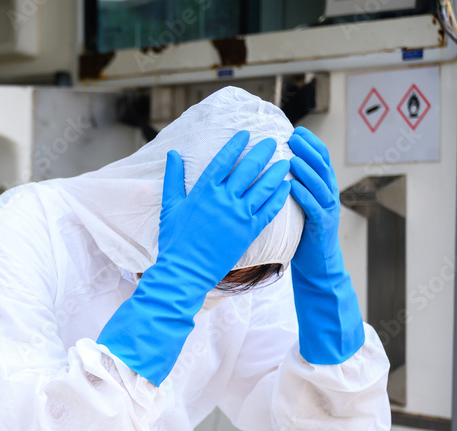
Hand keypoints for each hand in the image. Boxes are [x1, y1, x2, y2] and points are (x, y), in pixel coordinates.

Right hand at [152, 129, 291, 313]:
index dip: (236, 144)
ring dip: (276, 172)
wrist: (185, 271)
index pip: (224, 160)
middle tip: (273, 141)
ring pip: (263, 187)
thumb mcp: (170, 206)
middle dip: (262, 152)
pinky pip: (269, 210)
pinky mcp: (249, 231)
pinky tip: (286, 188)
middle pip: (248, 169)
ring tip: (286, 162)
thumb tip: (172, 153)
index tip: (246, 133)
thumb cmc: (174, 240)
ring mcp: (239, 215)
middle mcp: (224, 199)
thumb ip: (173, 178)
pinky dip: (279, 197)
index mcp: (204, 191)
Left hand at [289, 126, 340, 276]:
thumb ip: (294, 184)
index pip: (321, 158)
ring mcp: (327, 210)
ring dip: (306, 171)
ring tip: (292, 159)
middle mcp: (329, 194)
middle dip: (309, 150)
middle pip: (322, 166)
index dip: (311, 143)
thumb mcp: (299, 202)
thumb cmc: (303, 230)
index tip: (296, 131)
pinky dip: (304, 196)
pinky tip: (292, 188)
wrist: (317, 262)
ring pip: (320, 185)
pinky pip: (314, 208)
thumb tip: (275, 164)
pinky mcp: (322, 226)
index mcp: (324, 186)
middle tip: (293, 137)